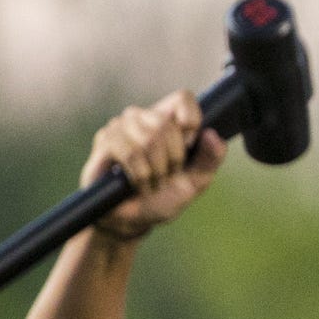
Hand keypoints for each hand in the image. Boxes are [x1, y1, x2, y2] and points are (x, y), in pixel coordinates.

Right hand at [80, 93, 223, 241]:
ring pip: (148, 138)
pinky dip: (140, 175)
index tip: (189, 146)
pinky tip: (138, 184)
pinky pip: (129, 151)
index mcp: (169, 121)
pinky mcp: (105, 140)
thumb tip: (213, 135)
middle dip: (173, 159)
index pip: (183, 98)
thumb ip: (210, 160)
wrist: (132, 220)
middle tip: (167, 176)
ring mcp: (121, 126)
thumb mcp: (195, 182)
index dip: (191, 120)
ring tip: (152, 182)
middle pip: (166, 124)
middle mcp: (143, 117)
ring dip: (156, 170)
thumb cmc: (163, 198)